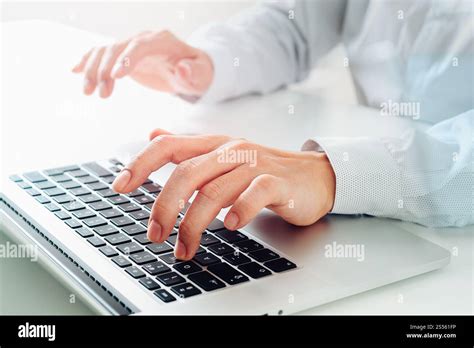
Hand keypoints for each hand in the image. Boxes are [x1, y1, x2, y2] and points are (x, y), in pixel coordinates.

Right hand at [72, 30, 212, 97]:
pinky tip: (75, 71)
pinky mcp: (124, 55)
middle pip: (118, 48)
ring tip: (88, 91)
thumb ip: (194, 72)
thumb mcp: (202, 76)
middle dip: (105, 69)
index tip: (115, 77)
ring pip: (106, 51)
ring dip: (93, 70)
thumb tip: (183, 68)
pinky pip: (102, 54)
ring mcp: (131, 45)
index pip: (141, 46)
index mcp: (163, 41)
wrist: (191, 71)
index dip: (127, 59)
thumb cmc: (198, 74)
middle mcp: (144, 39)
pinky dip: (88, 61)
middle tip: (99, 92)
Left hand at [112, 129, 335, 259]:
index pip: (169, 146)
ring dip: (194, 224)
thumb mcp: (223, 155)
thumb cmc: (264, 170)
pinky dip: (239, 211)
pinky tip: (231, 227)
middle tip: (156, 234)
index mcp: (213, 145)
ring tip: (184, 248)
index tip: (119, 186)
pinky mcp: (277, 182)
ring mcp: (254, 164)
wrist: (314, 175)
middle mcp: (230, 151)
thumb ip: (188, 147)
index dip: (140, 163)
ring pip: (214, 190)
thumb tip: (153, 133)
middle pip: (186, 173)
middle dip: (164, 206)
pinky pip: (254, 194)